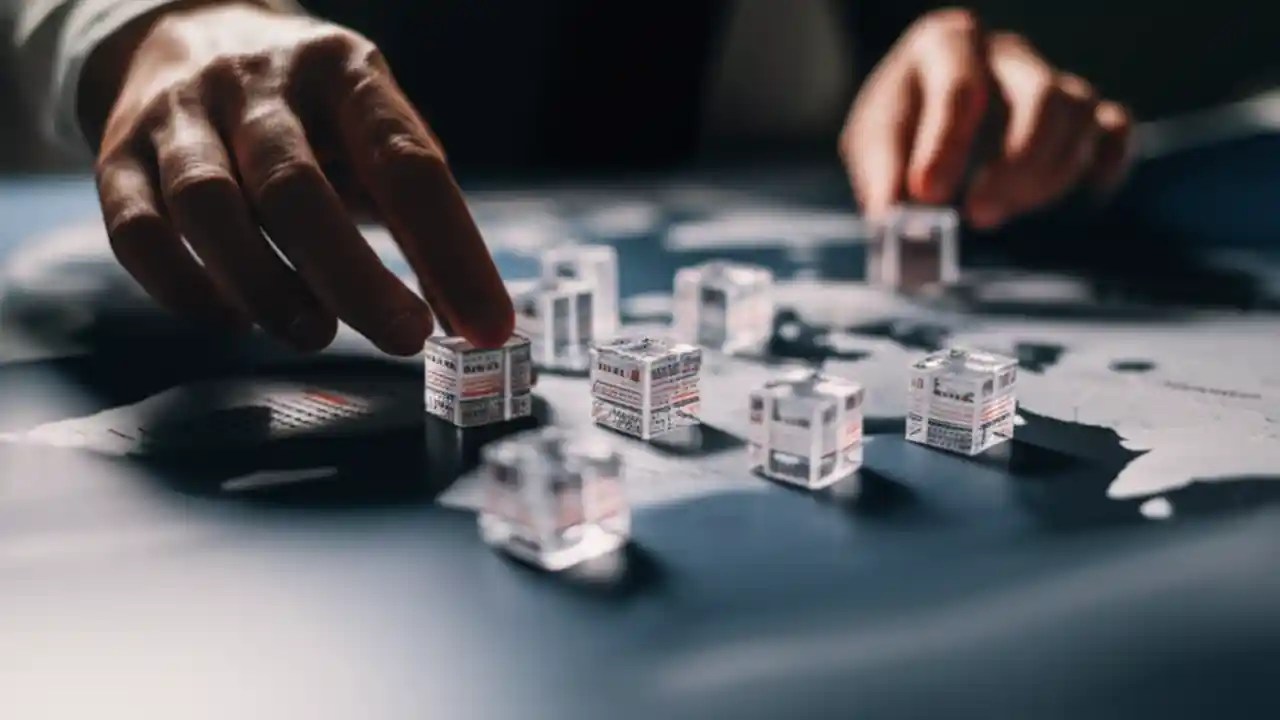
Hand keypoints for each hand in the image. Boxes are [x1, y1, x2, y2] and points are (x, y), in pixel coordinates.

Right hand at [84, 1, 512, 353]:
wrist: (187, 33)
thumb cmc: (310, 109)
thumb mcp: (373, 128)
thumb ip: (418, 214)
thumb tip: (468, 320)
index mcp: (342, 73)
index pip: (405, 163)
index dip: (452, 251)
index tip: (487, 325)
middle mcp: (256, 85)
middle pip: (298, 189)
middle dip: (357, 279)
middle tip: (405, 338)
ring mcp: (179, 116)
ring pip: (211, 208)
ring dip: (268, 289)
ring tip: (317, 333)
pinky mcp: (118, 156)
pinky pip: (138, 233)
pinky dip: (187, 290)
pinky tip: (234, 317)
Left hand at [839, 8, 1132, 228]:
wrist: (916, 128)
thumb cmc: (897, 131)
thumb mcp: (874, 147)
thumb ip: (882, 177)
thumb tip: (892, 215)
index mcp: (948, 44)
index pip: (962, 86)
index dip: (947, 146)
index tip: (927, 195)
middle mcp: (1006, 53)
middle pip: (1043, 95)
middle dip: (1016, 164)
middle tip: (978, 214)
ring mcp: (1047, 78)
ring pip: (1080, 116)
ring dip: (1048, 175)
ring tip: (995, 212)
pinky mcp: (1078, 115)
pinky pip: (1115, 127)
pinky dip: (1108, 160)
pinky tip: (1087, 191)